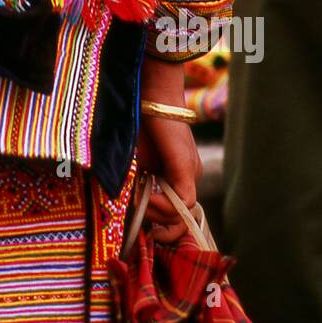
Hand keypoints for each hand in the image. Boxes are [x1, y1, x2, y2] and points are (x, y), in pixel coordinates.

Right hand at [137, 58, 201, 242]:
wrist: (149, 94)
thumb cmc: (138, 122)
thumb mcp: (137, 160)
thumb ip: (139, 183)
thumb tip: (133, 207)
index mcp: (177, 174)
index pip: (177, 212)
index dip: (163, 226)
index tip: (144, 227)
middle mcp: (189, 175)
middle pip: (179, 217)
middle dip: (157, 222)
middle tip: (137, 212)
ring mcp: (191, 172)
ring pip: (181, 212)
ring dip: (157, 213)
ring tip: (138, 200)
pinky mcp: (186, 168)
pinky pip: (183, 201)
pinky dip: (163, 205)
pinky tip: (147, 195)